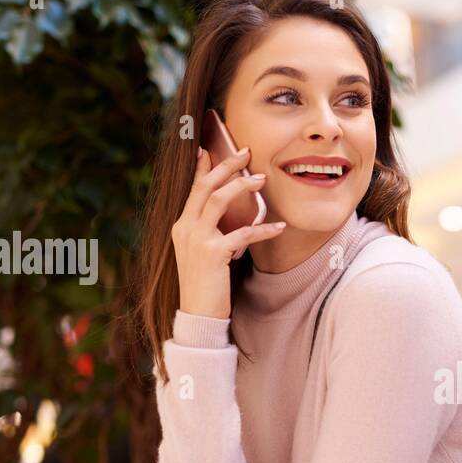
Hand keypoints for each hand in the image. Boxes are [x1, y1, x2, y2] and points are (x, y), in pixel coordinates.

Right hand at [171, 145, 286, 318]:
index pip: (192, 189)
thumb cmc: (205, 286)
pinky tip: (280, 227)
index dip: (202, 167)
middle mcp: (185, 228)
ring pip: (219, 200)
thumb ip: (208, 233)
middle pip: (205, 186)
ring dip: (242, 186)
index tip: (209, 147)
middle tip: (246, 151)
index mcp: (181, 226)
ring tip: (262, 179)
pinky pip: (243, 234)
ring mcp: (197, 239)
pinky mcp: (213, 253)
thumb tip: (226, 219)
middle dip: (226, 165)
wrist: (198, 315)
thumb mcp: (201, 254)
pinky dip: (263, 229)